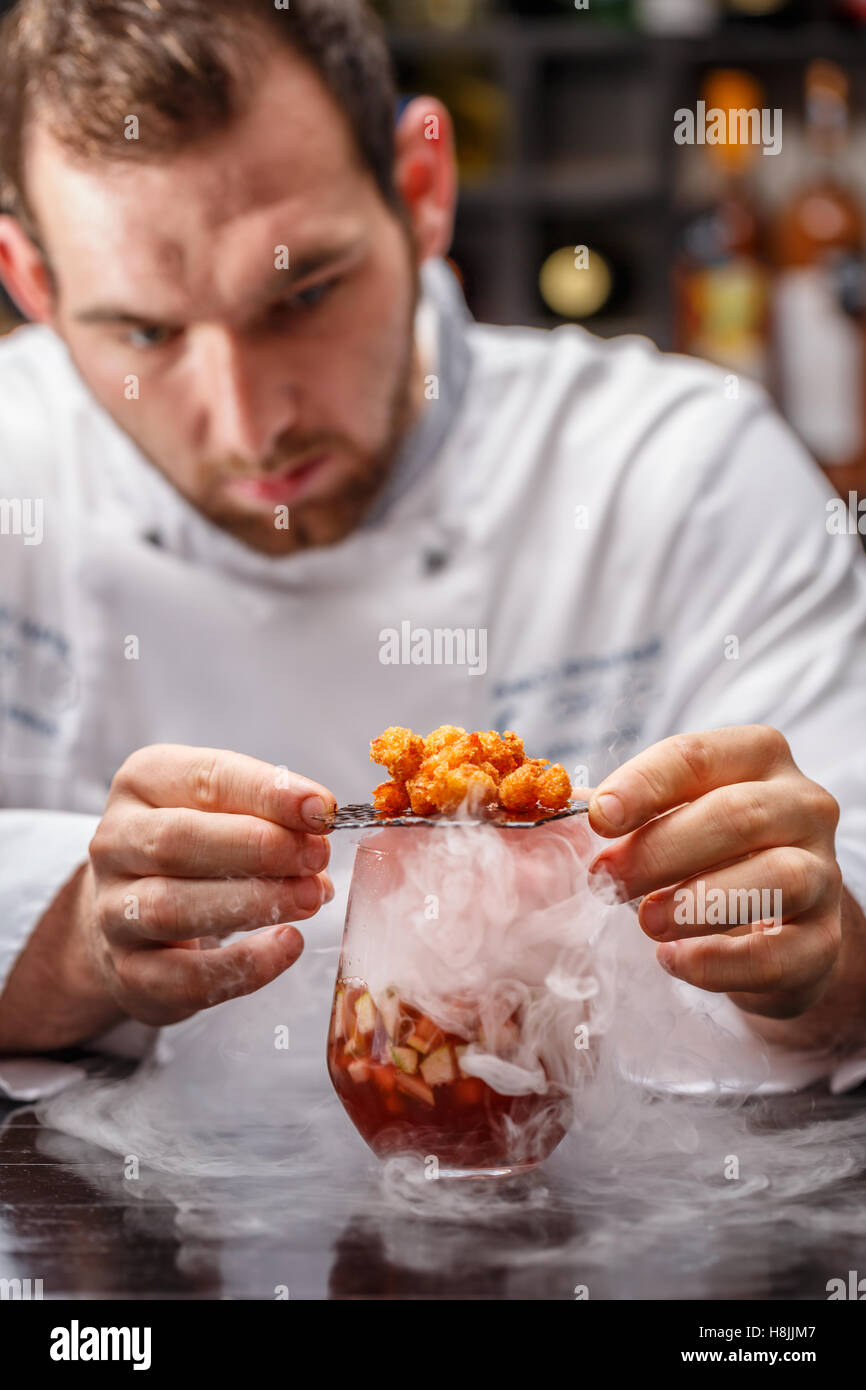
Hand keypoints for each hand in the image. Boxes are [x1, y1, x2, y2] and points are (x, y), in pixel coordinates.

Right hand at [83, 744, 336, 1026]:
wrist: (137, 916)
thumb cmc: (196, 849)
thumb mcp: (226, 811)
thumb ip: (269, 815)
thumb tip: (317, 835)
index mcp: (142, 783)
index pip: (204, 779)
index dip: (268, 793)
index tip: (321, 808)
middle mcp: (115, 843)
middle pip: (177, 841)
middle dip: (258, 848)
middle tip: (317, 856)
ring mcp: (112, 912)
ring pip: (172, 907)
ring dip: (253, 902)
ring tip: (310, 897)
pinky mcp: (129, 974)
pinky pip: (184, 977)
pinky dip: (243, 964)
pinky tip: (287, 944)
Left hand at [586, 726, 843, 1020]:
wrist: (777, 924)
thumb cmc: (710, 853)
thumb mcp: (674, 816)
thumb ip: (629, 810)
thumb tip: (569, 809)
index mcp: (758, 758)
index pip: (696, 757)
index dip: (643, 786)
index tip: (598, 818)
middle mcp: (803, 805)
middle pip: (736, 815)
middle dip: (659, 850)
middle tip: (605, 880)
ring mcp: (824, 873)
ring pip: (776, 877)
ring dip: (698, 902)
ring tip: (646, 923)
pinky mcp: (826, 940)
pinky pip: (781, 952)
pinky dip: (721, 962)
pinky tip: (675, 961)